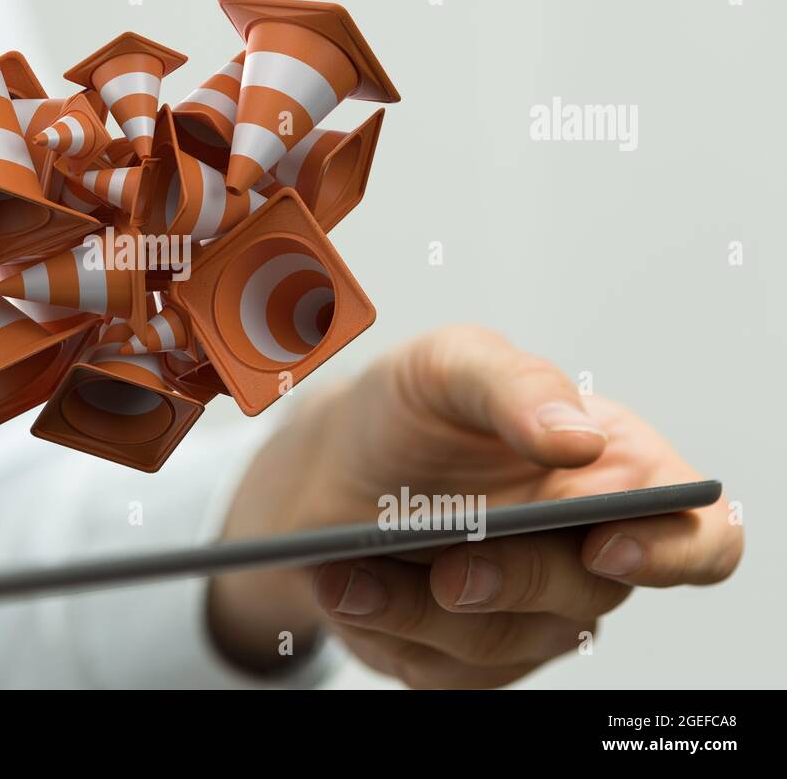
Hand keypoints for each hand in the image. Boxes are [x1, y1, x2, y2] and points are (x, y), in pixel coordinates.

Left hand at [208, 325, 742, 686]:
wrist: (331, 461)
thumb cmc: (411, 409)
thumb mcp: (449, 364)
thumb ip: (515, 382)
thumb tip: (578, 438)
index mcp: (616, 475)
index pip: (700, 535)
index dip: (675, 552)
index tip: (610, 542)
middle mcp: (585, 554)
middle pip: (587, 596)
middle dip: (514, 580)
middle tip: (452, 569)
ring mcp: (528, 614)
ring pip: (499, 640)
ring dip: (419, 609)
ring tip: (350, 572)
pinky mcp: (465, 657)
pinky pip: (438, 667)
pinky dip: (382, 623)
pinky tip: (341, 584)